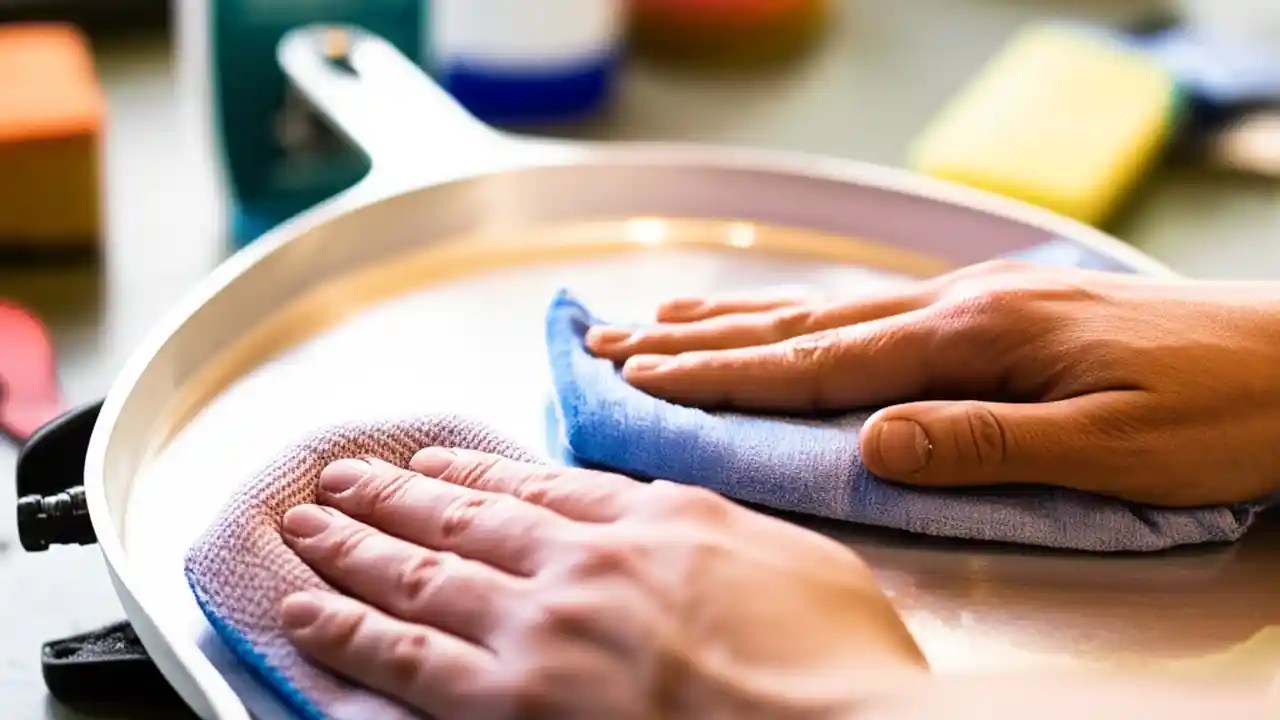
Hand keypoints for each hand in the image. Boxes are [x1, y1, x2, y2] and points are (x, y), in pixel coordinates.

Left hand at [278, 452, 925, 718]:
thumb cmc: (837, 665)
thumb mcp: (789, 557)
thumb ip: (704, 527)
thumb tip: (654, 508)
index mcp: (648, 523)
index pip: (535, 485)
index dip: (469, 472)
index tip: (429, 464)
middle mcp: (580, 566)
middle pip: (459, 521)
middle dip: (389, 498)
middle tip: (336, 479)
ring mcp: (540, 636)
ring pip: (416, 578)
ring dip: (349, 549)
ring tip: (301, 527)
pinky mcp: (510, 710)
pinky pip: (404, 664)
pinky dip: (346, 633)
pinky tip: (303, 615)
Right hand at [586, 260, 1279, 506]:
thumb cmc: (1218, 411)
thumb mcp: (1112, 449)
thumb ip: (984, 443)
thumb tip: (867, 442)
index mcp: (973, 343)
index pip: (820, 365)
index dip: (723, 378)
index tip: (638, 380)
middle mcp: (955, 308)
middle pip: (799, 325)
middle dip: (695, 340)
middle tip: (606, 342)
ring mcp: (970, 301)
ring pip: (825, 308)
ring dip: (733, 319)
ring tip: (654, 320)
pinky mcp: (990, 308)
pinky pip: (867, 307)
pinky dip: (800, 313)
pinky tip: (775, 315)